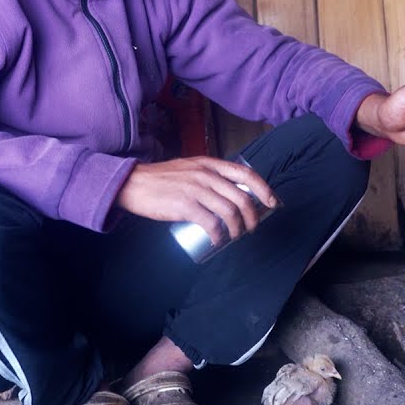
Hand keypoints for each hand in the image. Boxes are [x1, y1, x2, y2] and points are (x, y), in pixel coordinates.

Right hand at [114, 156, 277, 244]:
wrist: (133, 183)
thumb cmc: (162, 179)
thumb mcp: (191, 168)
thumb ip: (209, 175)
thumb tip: (230, 192)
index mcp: (210, 164)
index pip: (245, 173)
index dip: (263, 188)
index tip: (271, 202)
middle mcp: (206, 174)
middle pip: (241, 197)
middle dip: (252, 216)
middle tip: (251, 228)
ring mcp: (196, 189)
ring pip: (229, 211)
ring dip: (237, 228)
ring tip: (235, 236)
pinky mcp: (184, 205)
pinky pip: (210, 222)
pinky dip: (218, 234)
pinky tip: (217, 241)